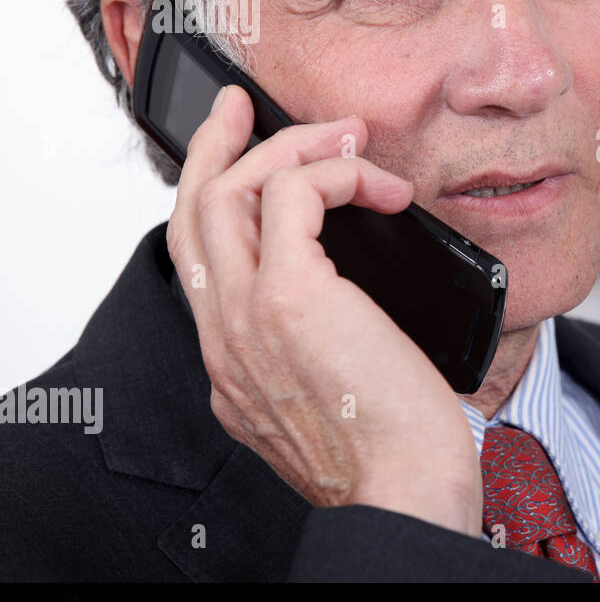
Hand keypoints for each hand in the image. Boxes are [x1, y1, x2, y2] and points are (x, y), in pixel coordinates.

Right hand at [166, 85, 480, 536]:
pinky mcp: (291, 297)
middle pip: (194, 214)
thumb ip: (324, 345)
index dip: (214, 201)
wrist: (403, 493)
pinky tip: (380, 186)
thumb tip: (360, 298)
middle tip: (243, 108)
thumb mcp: (339, 394)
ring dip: (288, 147)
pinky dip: (336, 173)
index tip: (241, 161)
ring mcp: (248, 315)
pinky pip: (292, 194)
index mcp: (235, 363)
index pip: (201, 262)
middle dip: (216, 148)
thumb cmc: (393, 451)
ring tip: (344, 137)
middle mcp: (226, 337)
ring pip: (229, 192)